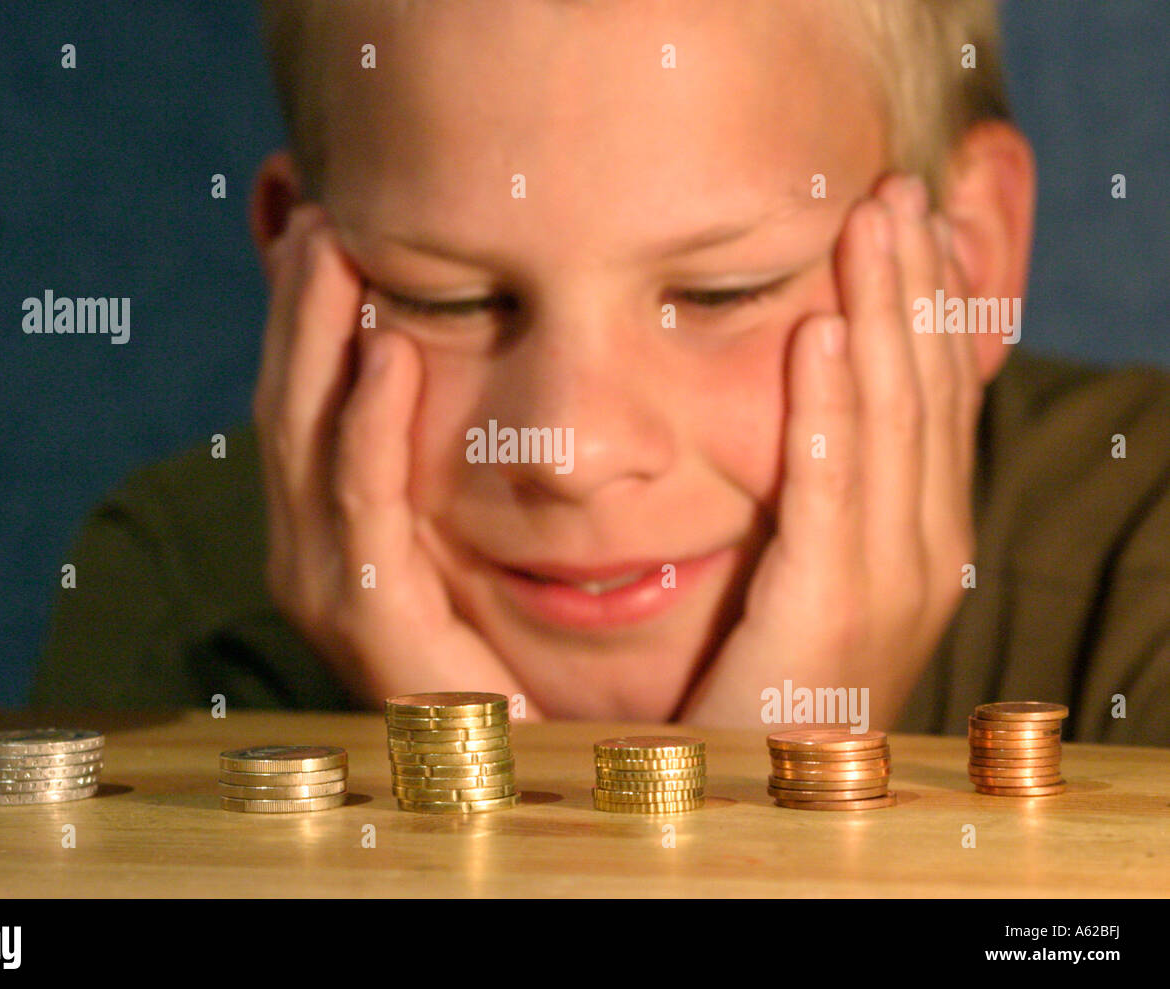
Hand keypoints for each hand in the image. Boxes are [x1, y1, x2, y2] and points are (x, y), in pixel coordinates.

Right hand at [252, 208, 541, 714]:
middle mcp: (307, 551)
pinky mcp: (369, 615)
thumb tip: (446, 366)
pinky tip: (388, 348)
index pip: (302, 400)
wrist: (516, 765)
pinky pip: (363, 499)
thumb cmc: (499, 651)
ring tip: (332, 241)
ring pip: (307, 434)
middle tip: (315, 203)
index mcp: (326, 530)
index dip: (302, 312)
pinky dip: (370, 422)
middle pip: (288, 401)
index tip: (320, 222)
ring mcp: (326, 584)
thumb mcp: (453, 538)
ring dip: (316, 334)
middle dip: (296, 303)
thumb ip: (435, 464)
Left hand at [679, 174, 980, 729]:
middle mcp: (924, 552)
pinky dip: (829, 410)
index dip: (929, 306)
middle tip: (896, 190)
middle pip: (925, 392)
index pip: (935, 399)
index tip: (914, 223)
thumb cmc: (781, 685)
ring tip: (872, 223)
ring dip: (883, 315)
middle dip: (914, 287)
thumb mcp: (819, 573)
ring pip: (892, 422)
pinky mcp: (828, 611)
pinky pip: (832, 490)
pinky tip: (821, 335)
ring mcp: (889, 583)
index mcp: (922, 539)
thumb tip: (815, 404)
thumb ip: (830, 497)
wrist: (772, 797)